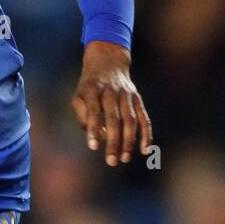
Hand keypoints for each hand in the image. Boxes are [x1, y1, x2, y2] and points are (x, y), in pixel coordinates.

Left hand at [71, 40, 151, 165]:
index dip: (93, 128)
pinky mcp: (137, 99)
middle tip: (111, 161)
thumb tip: (98, 136)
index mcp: (93, 90)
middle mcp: (111, 92)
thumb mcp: (78, 96)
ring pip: (130, 120)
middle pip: (114, 119)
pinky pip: (144, 118)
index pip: (93, 110)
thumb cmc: (89, 86)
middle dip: (113, 141)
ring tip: (125, 158)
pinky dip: (146, 134)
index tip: (93, 147)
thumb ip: (83, 117)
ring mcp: (127, 95)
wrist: (108, 62)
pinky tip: (144, 150)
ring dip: (129, 141)